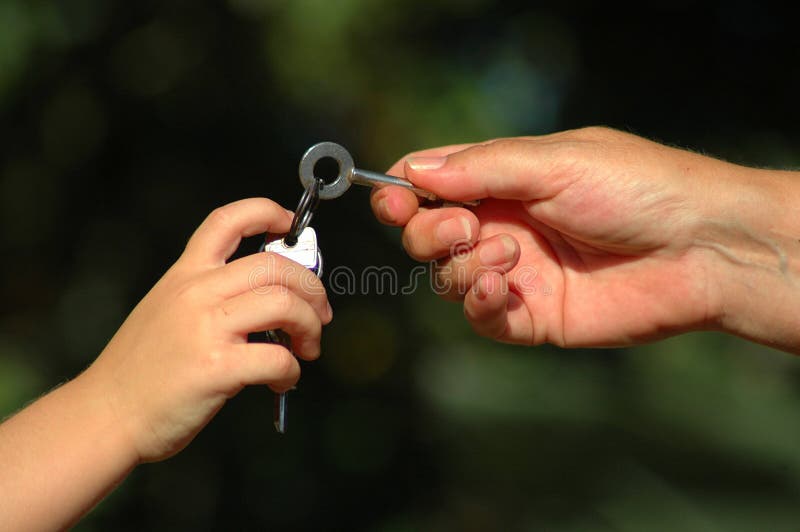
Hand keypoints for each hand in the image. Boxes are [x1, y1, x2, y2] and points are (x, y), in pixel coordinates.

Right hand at [84, 198, 332, 461]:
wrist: (106, 414)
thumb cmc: (142, 369)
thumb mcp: (167, 310)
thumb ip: (212, 296)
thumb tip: (273, 298)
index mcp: (185, 275)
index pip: (227, 221)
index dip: (267, 213)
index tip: (291, 225)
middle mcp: (196, 293)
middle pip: (275, 266)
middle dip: (312, 288)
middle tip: (320, 314)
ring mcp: (205, 328)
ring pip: (284, 304)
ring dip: (310, 326)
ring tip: (307, 347)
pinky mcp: (215, 367)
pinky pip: (277, 358)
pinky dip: (292, 371)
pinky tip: (283, 382)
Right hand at [371, 127, 799, 350]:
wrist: (699, 247)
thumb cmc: (635, 187)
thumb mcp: (553, 162)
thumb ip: (480, 167)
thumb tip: (412, 169)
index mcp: (505, 179)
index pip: (434, 183)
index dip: (403, 191)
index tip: (392, 199)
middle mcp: (504, 225)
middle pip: (428, 233)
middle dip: (429, 231)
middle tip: (463, 227)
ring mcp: (516, 272)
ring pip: (447, 277)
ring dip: (461, 264)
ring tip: (509, 255)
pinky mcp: (533, 316)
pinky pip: (480, 317)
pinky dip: (476, 302)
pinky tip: (497, 287)